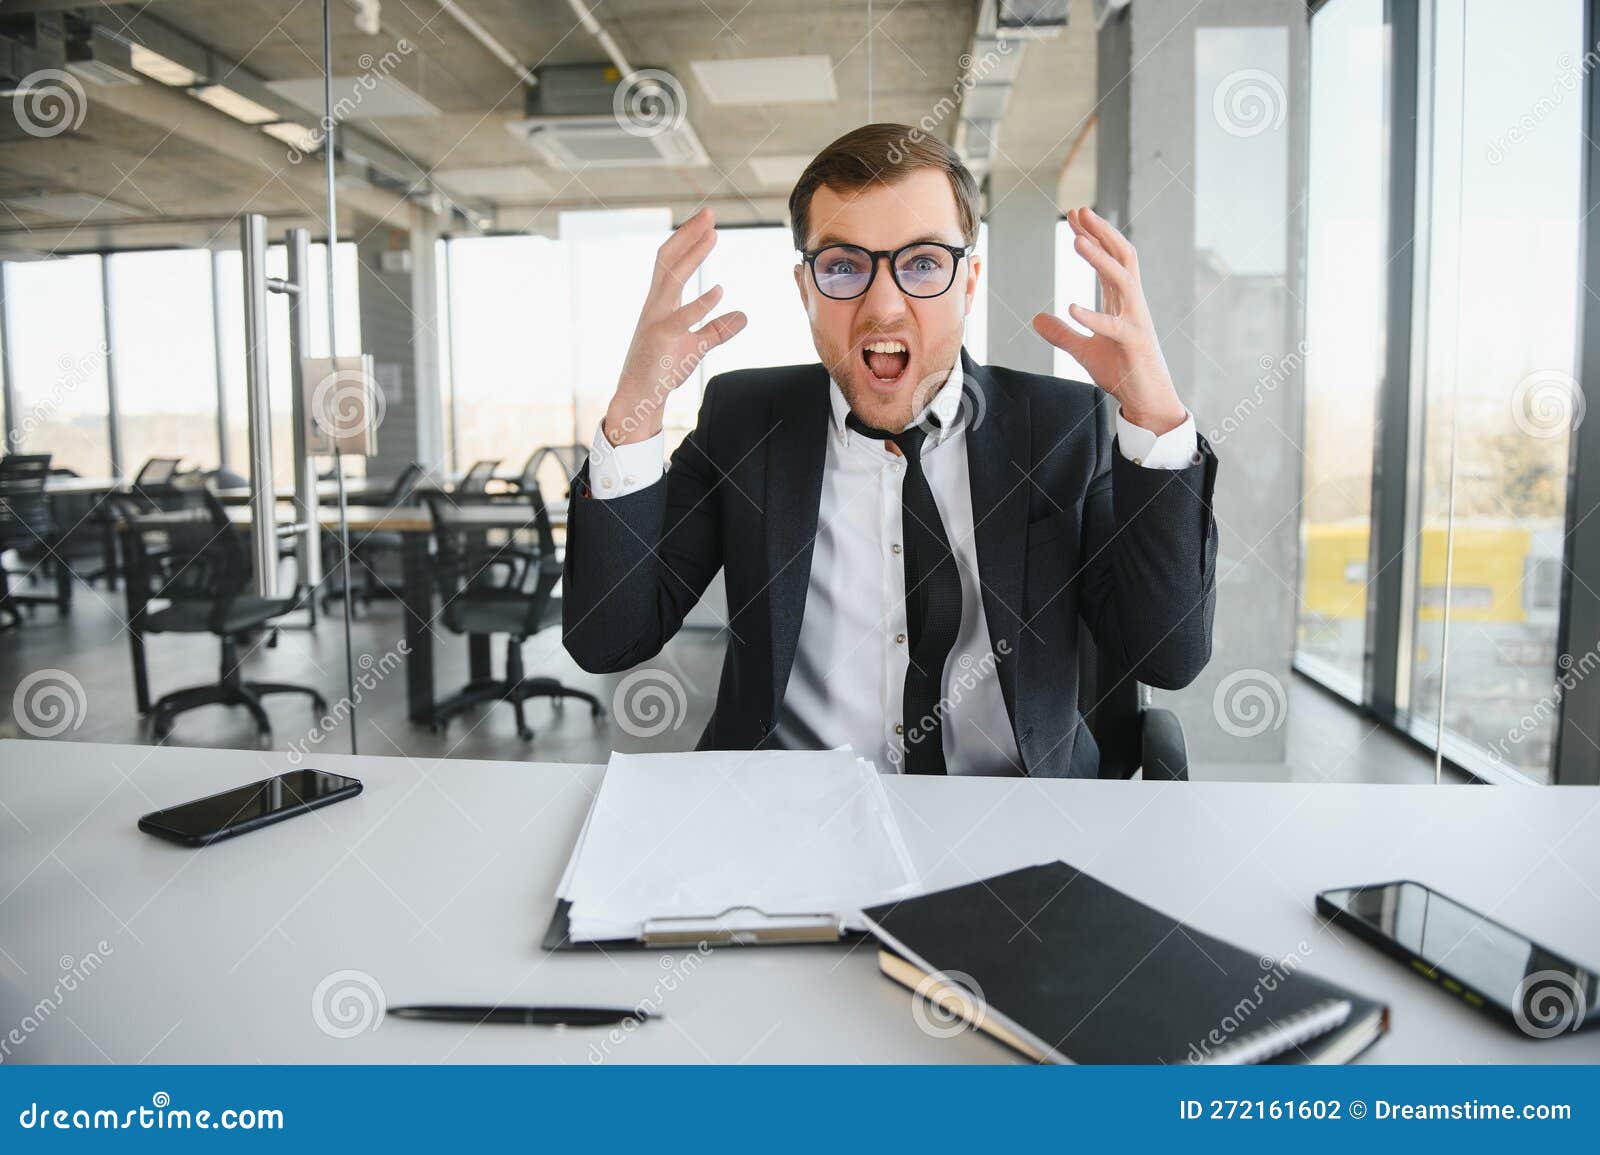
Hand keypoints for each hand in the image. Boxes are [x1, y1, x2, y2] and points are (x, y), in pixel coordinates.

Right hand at [605, 206, 747, 444]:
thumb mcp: (696, 346)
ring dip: (692, 255)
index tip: (707, 222)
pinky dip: (700, 303)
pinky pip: (681, 318)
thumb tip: (742, 315)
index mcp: (661, 302)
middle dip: (689, 235)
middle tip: (709, 213)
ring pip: (671, 279)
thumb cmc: (662, 369)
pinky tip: (718, 291)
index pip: (671, 262)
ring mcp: (656, 320)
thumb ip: (718, 329)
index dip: (688, 240)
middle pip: (669, 260)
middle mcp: (655, 305)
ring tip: (712, 235)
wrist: (640, 397)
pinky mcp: (660, 340)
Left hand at [1032, 206, 1186, 434]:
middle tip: (1080, 211)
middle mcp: (1134, 305)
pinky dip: (1093, 317)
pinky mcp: (1134, 346)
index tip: (1076, 215)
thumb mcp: (1084, 351)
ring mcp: (1137, 323)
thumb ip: (1063, 333)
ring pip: (1123, 280)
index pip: (1111, 259)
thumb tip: (1036, 318)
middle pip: (1123, 257)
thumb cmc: (1123, 373)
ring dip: (1100, 259)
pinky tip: (1071, 308)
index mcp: (1123, 302)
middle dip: (1102, 232)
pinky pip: (1113, 328)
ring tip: (1077, 241)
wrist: (1148, 402)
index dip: (1095, 235)